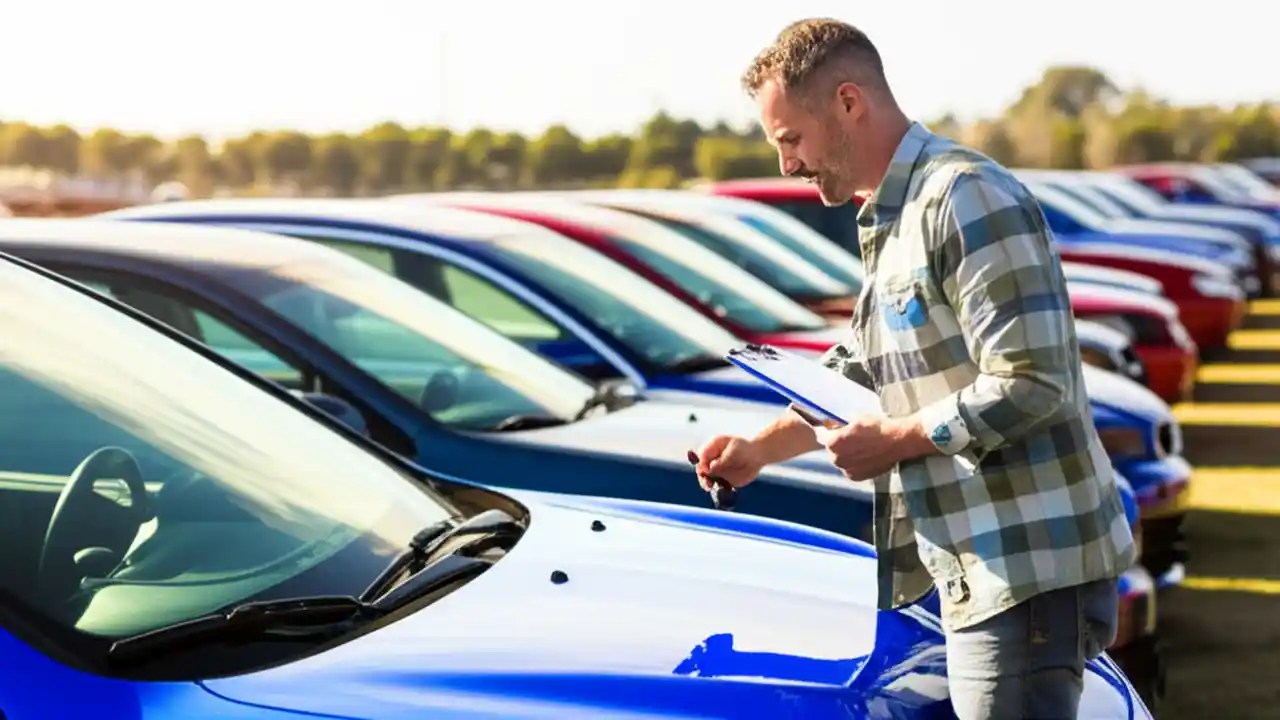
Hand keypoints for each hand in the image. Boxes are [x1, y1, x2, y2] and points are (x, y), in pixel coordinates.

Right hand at [691, 435, 764, 490]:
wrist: (757, 457)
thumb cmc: (746, 449)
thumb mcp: (734, 450)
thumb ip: (722, 460)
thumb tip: (710, 470)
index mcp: (713, 447)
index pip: (702, 456)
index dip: (701, 464)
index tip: (705, 471)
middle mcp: (712, 459)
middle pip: (701, 469)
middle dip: (702, 476)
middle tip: (707, 484)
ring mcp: (716, 470)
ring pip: (707, 479)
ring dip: (707, 484)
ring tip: (710, 488)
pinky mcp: (723, 480)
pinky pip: (717, 486)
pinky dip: (717, 490)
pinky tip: (721, 492)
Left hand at [817, 416, 931, 481]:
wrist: (898, 441)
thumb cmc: (877, 426)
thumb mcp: (855, 418)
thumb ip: (840, 424)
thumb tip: (833, 426)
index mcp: (833, 443)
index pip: (821, 435)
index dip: (824, 430)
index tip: (825, 427)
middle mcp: (836, 459)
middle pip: (831, 449)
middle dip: (837, 443)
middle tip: (847, 437)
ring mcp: (846, 469)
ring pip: (840, 460)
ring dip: (845, 454)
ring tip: (858, 446)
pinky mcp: (857, 477)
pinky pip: (849, 468)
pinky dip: (853, 463)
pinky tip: (864, 455)